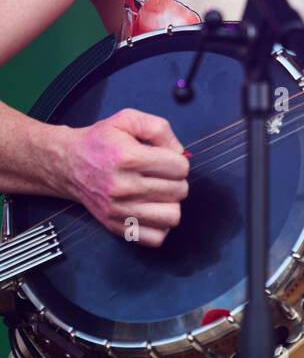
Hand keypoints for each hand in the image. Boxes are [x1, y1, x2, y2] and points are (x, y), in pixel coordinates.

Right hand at [59, 107, 189, 247]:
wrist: (68, 165)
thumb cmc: (100, 141)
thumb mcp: (127, 119)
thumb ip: (159, 129)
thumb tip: (181, 153)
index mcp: (128, 158)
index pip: (180, 168)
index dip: (178, 161)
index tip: (166, 160)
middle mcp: (123, 187)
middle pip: (179, 191)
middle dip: (177, 180)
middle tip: (162, 175)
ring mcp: (119, 210)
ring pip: (172, 216)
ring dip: (171, 203)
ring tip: (159, 193)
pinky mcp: (116, 226)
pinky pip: (155, 238)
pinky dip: (160, 226)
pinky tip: (151, 209)